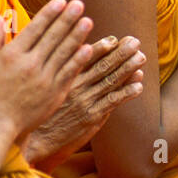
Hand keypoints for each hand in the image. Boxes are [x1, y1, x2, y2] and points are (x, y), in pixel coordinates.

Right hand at [0, 0, 95, 136]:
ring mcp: (45, 80)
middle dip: (67, 19)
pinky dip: (79, 60)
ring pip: (65, 53)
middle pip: (53, 37)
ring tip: (88, 21)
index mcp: (13, 55)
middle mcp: (31, 65)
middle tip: (79, 4)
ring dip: (77, 35)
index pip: (35, 28)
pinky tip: (88, 48)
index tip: (61, 1)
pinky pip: (69, 73)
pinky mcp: (54, 94)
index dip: (49, 13)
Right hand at [23, 35, 145, 165]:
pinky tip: (139, 86)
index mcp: (65, 76)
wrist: (37, 139)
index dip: (103, 46)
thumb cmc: (44, 110)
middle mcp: (76, 86)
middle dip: (120, 53)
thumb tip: (79, 53)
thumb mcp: (51, 87)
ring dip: (128, 68)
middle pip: (102, 66)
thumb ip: (65, 71)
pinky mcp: (91, 117)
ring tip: (141, 57)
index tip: (116, 38)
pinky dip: (126, 93)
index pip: (86, 57)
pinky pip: (112, 102)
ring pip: (110, 81)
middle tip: (135, 42)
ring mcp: (84, 101)